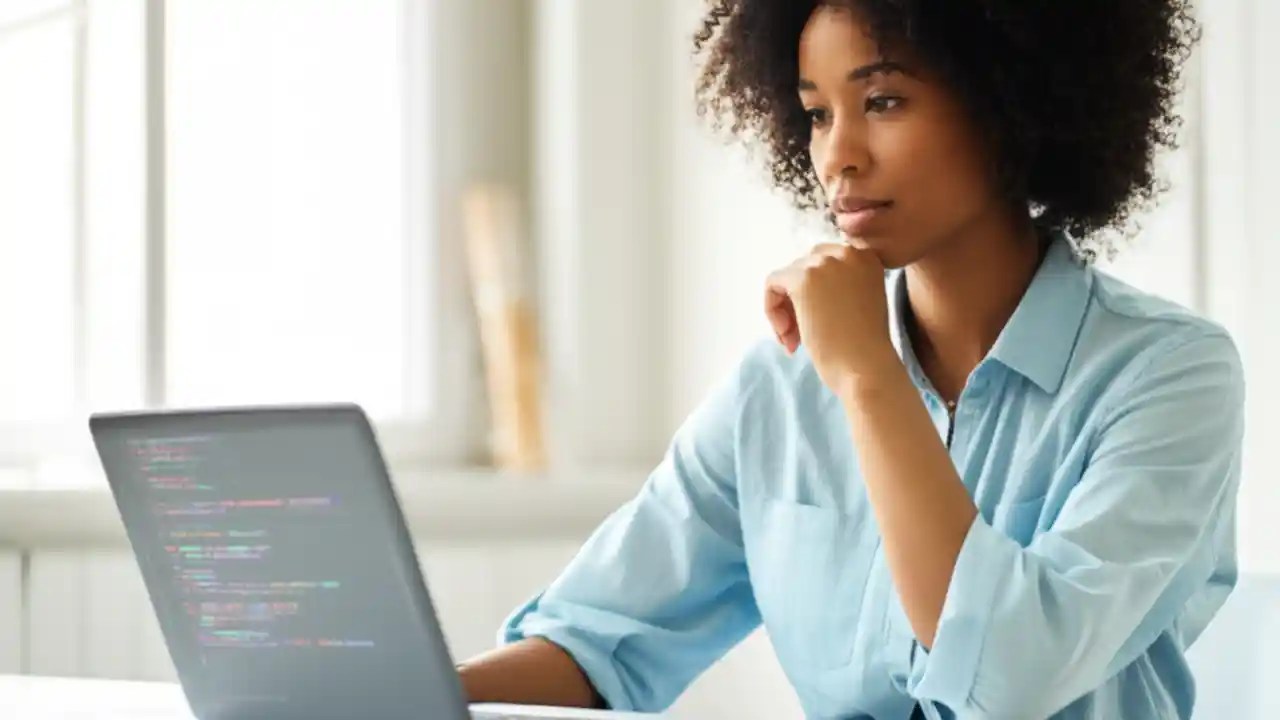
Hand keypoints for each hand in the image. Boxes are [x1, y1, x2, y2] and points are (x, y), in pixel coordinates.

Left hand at [765, 243, 899, 393]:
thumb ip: (838, 285)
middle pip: (803, 268)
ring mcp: (824, 263)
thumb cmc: (863, 347)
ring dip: (785, 311)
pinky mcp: (802, 278)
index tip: (820, 322)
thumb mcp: (859, 302)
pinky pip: (772, 284)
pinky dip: (772, 310)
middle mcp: (847, 252)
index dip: (815, 294)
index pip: (824, 264)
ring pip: (786, 278)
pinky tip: (787, 337)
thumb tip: (801, 284)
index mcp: (866, 257)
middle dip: (797, 302)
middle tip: (800, 336)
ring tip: (793, 342)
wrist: (866, 368)